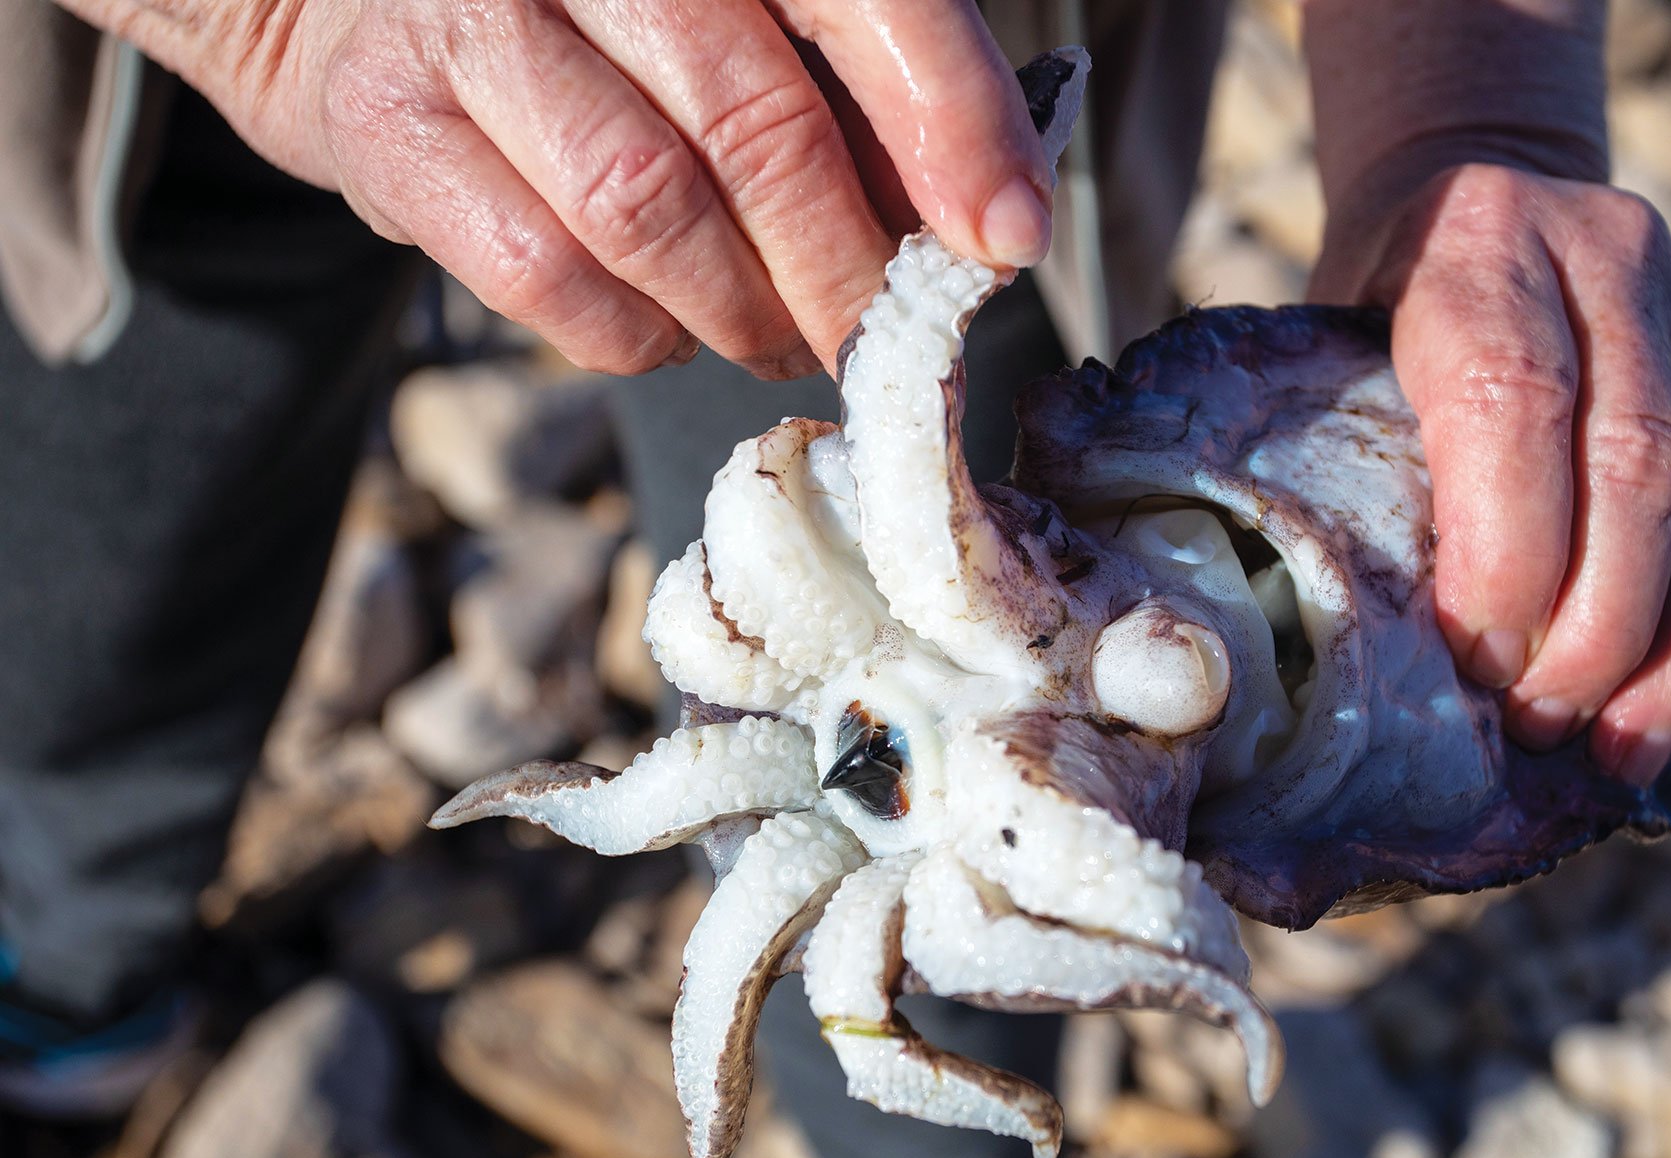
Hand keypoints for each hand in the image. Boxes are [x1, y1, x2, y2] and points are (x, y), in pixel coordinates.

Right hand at [79, 0, 1051, 375]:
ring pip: (651, 213)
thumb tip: (982, 224)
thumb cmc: (611, 13)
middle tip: (885, 338)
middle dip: (847, 266)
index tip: (1006, 237)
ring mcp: (472, 22)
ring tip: (788, 338)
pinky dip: (640, 335)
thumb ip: (864, 87)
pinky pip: (552, 280)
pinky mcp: (391, 127)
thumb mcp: (749, 7)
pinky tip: (672, 325)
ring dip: (747, 313)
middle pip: (757, 125)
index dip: (951, 120)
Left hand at [1313, 164, 1670, 783]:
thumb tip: (1354, 650)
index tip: (1476, 664)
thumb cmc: (1374, 304)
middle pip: (1642, 463)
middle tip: (1543, 729)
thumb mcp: (1333, 345)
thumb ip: (1353, 459)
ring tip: (1624, 756)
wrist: (1482, 186)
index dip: (1506, 549)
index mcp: (1484, 245)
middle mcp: (1612, 261)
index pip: (1515, 401)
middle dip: (1600, 625)